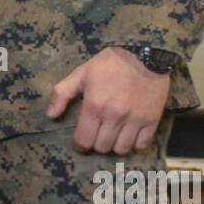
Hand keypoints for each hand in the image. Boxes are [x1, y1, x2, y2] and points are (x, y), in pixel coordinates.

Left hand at [46, 47, 169, 154]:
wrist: (145, 54)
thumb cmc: (110, 63)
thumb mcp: (82, 73)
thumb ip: (62, 94)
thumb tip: (51, 115)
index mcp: (95, 106)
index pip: (83, 140)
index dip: (79, 144)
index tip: (81, 140)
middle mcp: (114, 116)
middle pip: (102, 147)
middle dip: (96, 143)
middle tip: (97, 134)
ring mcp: (135, 120)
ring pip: (121, 149)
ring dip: (115, 145)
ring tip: (113, 135)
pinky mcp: (152, 120)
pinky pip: (141, 144)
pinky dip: (134, 143)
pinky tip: (130, 134)